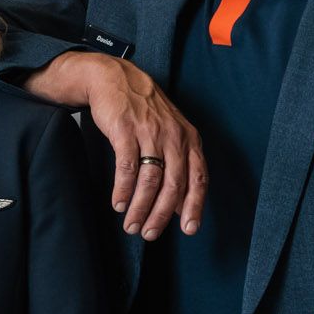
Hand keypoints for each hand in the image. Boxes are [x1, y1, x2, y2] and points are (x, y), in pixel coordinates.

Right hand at [22, 51, 206, 238]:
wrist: (115, 79)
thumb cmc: (144, 111)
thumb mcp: (170, 134)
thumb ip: (179, 167)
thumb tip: (182, 206)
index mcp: (189, 139)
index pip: (198, 178)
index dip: (195, 206)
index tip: (188, 229)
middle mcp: (173, 136)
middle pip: (173, 184)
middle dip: (162, 214)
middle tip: (149, 233)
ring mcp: (150, 132)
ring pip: (150, 179)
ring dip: (140, 207)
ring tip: (130, 225)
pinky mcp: (125, 130)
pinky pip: (127, 166)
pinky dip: (123, 188)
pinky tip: (118, 203)